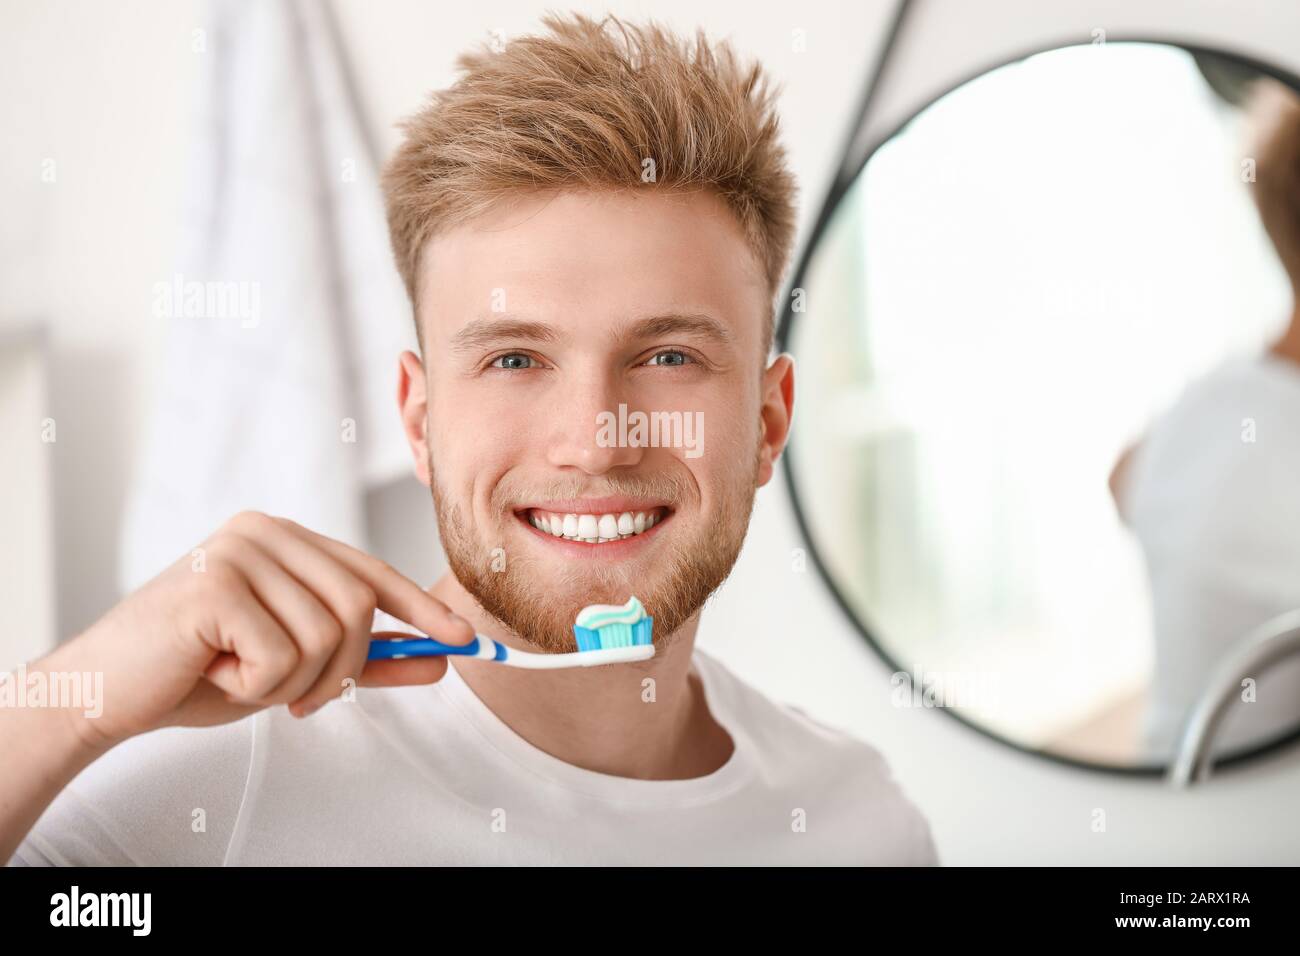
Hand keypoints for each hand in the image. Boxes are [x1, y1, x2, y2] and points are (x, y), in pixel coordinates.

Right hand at [54, 510, 473, 749]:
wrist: (105, 691)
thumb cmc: (198, 672)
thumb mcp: (294, 667)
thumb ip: (365, 660)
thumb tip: (440, 661)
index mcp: (284, 539)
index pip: (371, 571)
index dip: (421, 609)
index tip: (464, 641)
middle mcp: (264, 531)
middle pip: (359, 606)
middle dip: (341, 669)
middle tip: (299, 699)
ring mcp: (237, 551)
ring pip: (327, 635)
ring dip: (293, 683)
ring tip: (243, 679)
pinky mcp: (214, 584)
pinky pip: (282, 656)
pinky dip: (257, 687)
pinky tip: (216, 674)